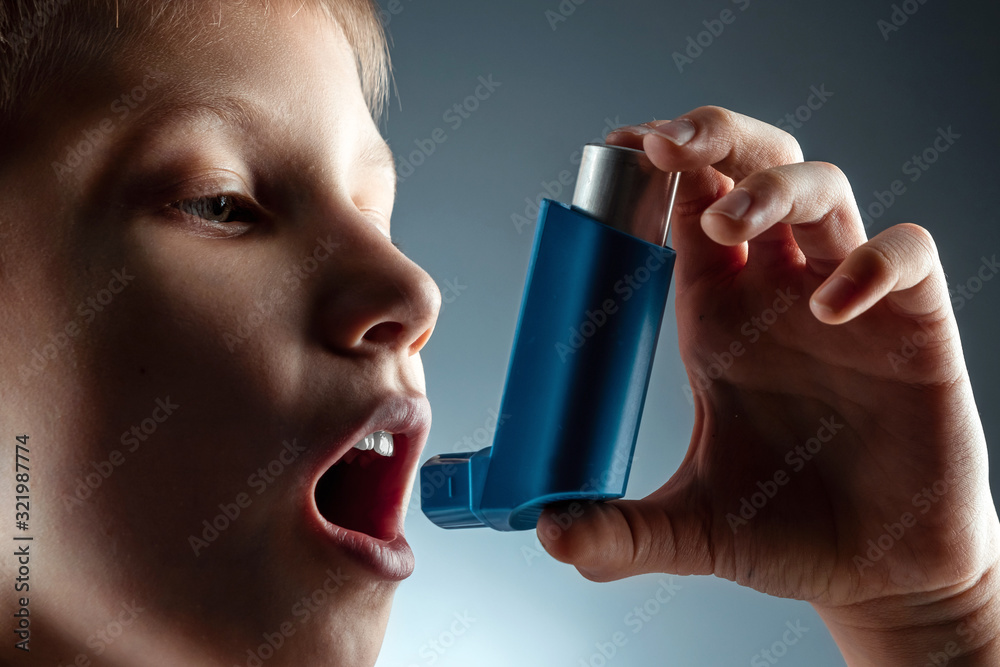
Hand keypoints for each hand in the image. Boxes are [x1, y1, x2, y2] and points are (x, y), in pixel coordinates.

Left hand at [536, 107, 999, 663]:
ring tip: (727, 221)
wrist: (878, 573)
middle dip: (715, 138)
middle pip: (753, 169)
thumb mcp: (690, 531)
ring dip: (773, 185)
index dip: (658, 173)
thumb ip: (621, 535)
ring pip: (823, 189)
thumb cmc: (785, 533)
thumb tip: (548, 537)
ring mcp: (847, 302)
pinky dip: (871, 262)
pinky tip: (831, 306)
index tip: (619, 151)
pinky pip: (906, 254)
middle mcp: (778, 294)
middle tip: (664, 146)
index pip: (687, 211)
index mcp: (718, 316)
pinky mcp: (915, 326)